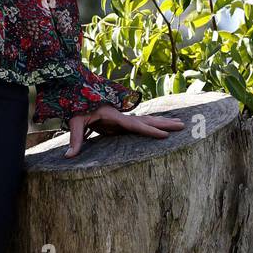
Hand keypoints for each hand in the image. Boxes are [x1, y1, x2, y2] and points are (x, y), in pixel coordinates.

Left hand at [64, 103, 184, 158]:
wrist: (76, 96)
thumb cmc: (76, 109)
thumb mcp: (75, 122)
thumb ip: (75, 139)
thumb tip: (69, 156)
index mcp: (113, 115)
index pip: (135, 124)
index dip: (150, 130)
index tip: (165, 134)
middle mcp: (121, 116)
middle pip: (146, 120)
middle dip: (164, 123)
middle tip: (183, 125)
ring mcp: (122, 119)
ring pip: (146, 121)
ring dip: (162, 122)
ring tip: (180, 124)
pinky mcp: (120, 123)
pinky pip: (140, 125)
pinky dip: (153, 126)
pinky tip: (162, 128)